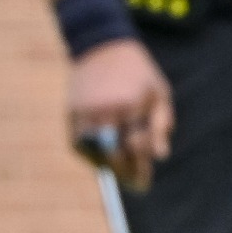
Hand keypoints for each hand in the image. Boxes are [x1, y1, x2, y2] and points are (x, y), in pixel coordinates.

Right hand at [68, 38, 172, 190]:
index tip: (144, 182)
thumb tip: (160, 155)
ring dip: (105, 166)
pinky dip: (89, 155)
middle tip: (133, 185)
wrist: (101, 47)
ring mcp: (85, 112)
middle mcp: (105, 111)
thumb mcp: (158, 93)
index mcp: (130, 105)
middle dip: (123, 173)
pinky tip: (100, 159)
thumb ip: (160, 124)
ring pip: (92, 152)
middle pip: (113, 155)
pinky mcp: (71, 113)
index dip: (140, 168)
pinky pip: (78, 144)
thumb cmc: (137, 72)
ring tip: (117, 173)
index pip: (136, 147)